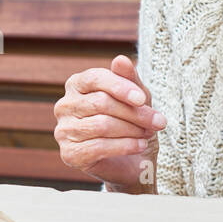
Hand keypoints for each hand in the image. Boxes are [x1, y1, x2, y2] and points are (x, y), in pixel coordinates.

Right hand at [55, 54, 164, 191]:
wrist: (133, 162)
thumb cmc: (133, 124)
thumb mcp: (137, 99)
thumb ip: (129, 79)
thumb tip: (120, 59)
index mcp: (77, 85)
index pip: (96, 78)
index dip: (121, 87)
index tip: (143, 99)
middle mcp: (65, 106)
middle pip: (101, 103)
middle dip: (135, 113)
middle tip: (158, 122)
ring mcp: (63, 131)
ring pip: (101, 125)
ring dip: (132, 130)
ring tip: (148, 133)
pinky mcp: (69, 154)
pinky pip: (99, 147)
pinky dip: (125, 146)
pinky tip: (140, 145)